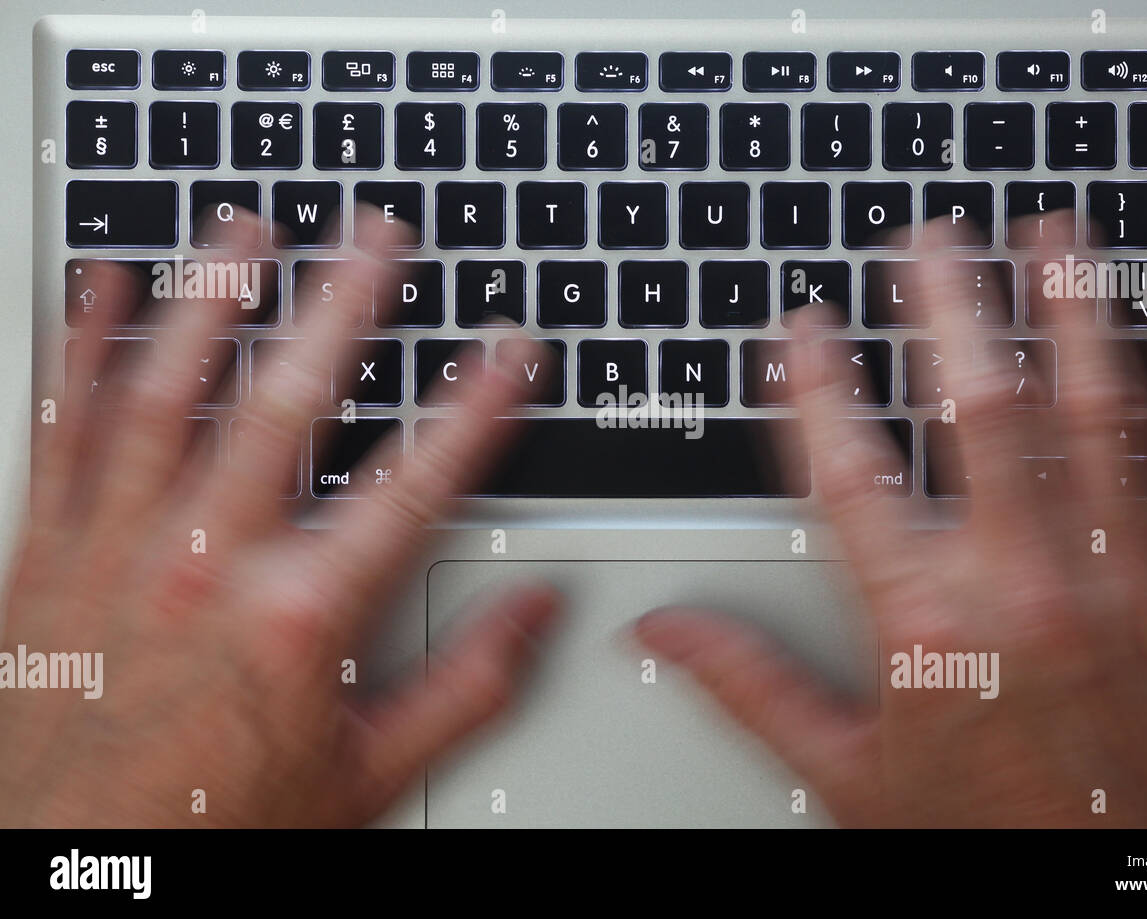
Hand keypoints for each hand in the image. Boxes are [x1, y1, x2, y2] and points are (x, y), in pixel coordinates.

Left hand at [0, 208, 557, 826]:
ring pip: (166, 391)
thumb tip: (536, 617)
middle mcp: (204, 564)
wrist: (62, 870)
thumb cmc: (211, 827)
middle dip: (341, 308)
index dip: (475, 410)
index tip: (510, 352)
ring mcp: (118, 548)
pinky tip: (100, 289)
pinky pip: (63, 428)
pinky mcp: (49, 552)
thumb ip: (467, 687)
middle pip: (286, 405)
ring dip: (211, 299)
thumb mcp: (368, 777)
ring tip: (246, 229)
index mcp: (296, 619)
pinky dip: (80, 350)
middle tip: (376, 235)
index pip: (412, 488)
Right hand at [637, 215, 1146, 826]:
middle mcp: (1030, 581)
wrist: (1134, 905)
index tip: (798, 330)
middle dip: (948, 305)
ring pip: (1099, 407)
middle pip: (980, 406)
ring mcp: (1126, 574)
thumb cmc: (996, 842)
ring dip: (1073, 307)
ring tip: (1050, 233)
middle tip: (927, 236)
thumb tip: (667, 636)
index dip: (814, 388)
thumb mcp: (853, 779)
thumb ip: (754, 688)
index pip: (850, 471)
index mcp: (930, 625)